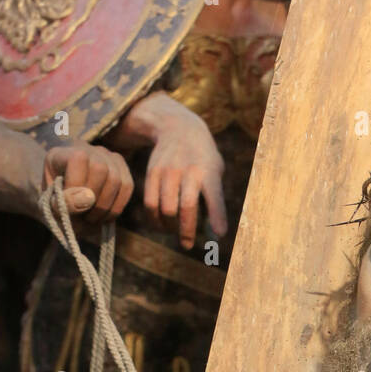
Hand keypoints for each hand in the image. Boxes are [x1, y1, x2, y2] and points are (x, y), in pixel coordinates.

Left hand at [43, 144, 133, 224]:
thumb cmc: (58, 206)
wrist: (69, 206)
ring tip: (93, 219)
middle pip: (100, 169)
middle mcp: (86, 148)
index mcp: (61, 154)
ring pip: (116, 179)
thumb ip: (65, 203)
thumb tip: (89, 199)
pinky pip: (127, 186)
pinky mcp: (120, 168)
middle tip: (85, 217)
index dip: (77, 185)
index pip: (78, 160)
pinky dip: (117, 206)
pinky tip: (105, 216)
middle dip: (94, 199)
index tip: (72, 207)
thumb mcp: (51, 207)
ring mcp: (105, 156)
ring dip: (105, 207)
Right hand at [140, 96, 227, 248]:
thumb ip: (216, 198)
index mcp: (208, 171)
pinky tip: (161, 225)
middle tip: (188, 244)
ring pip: (166, 209)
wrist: (177, 127)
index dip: (217, 216)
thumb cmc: (203, 158)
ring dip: (170, 227)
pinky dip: (155, 220)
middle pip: (185, 208)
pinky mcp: (152, 173)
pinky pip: (150, 204)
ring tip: (174, 232)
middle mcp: (188, 171)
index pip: (214, 196)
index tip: (220, 235)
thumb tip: (217, 235)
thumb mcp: (215, 170)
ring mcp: (168, 171)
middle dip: (187, 231)